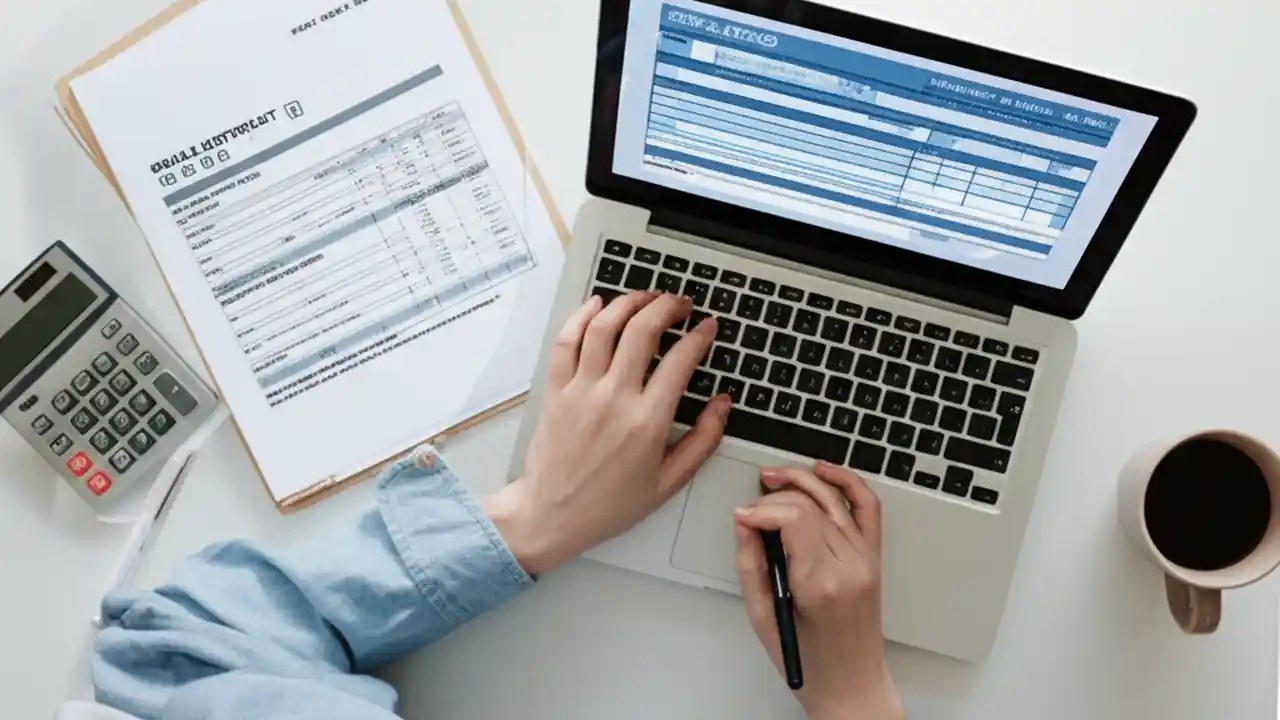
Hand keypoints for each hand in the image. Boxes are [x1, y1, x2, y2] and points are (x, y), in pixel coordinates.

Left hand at [484, 292, 731, 575]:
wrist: (553, 514)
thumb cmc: (608, 504)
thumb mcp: (668, 482)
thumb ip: (702, 440)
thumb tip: (722, 405)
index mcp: (647, 422)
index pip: (680, 361)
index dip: (699, 336)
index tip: (706, 326)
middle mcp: (614, 399)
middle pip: (643, 330)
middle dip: (667, 307)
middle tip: (679, 304)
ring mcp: (581, 391)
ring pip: (605, 326)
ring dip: (629, 302)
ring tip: (646, 297)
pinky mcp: (556, 390)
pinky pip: (567, 341)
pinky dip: (582, 316)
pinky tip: (598, 305)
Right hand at [734, 462, 904, 719]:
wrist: (851, 683)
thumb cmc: (809, 662)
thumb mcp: (762, 616)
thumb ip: (751, 564)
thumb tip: (744, 524)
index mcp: (821, 584)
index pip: (793, 518)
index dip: (761, 509)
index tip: (741, 516)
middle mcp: (849, 566)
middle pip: (809, 506)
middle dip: (773, 498)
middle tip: (750, 508)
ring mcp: (866, 559)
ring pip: (834, 498)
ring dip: (802, 480)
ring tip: (775, 477)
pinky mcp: (873, 557)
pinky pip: (867, 506)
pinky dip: (847, 481)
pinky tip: (823, 471)